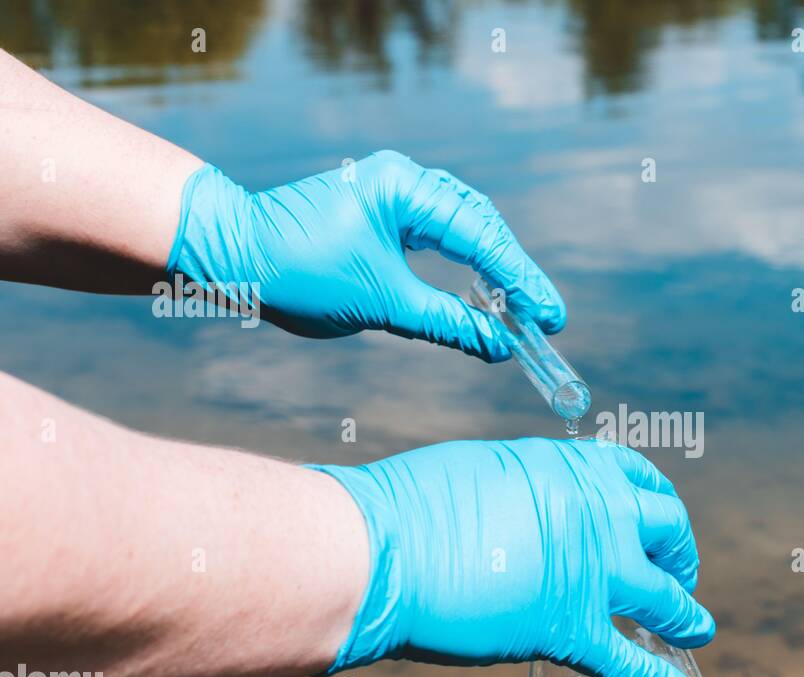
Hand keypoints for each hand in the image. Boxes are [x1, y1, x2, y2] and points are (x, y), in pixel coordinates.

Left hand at [168, 150, 563, 359]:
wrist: (229, 252)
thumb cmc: (297, 272)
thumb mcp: (382, 305)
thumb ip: (448, 323)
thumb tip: (500, 347)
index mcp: (405, 189)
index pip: (482, 238)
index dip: (522, 282)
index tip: (551, 317)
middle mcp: (405, 179)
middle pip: (482, 225)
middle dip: (515, 275)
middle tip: (546, 319)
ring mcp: (393, 190)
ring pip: (465, 226)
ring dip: (494, 267)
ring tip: (523, 307)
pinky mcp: (383, 208)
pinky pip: (440, 231)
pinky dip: (466, 260)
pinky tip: (484, 287)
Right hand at [309, 438, 714, 676]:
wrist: (382, 549)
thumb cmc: (409, 508)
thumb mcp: (484, 472)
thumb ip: (525, 491)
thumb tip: (530, 512)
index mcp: (570, 467)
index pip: (637, 476)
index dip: (656, 500)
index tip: (657, 516)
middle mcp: (596, 511)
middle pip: (668, 529)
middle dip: (680, 553)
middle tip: (678, 573)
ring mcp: (591, 572)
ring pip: (664, 597)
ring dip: (686, 614)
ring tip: (697, 627)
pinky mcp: (569, 629)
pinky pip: (625, 659)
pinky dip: (651, 675)